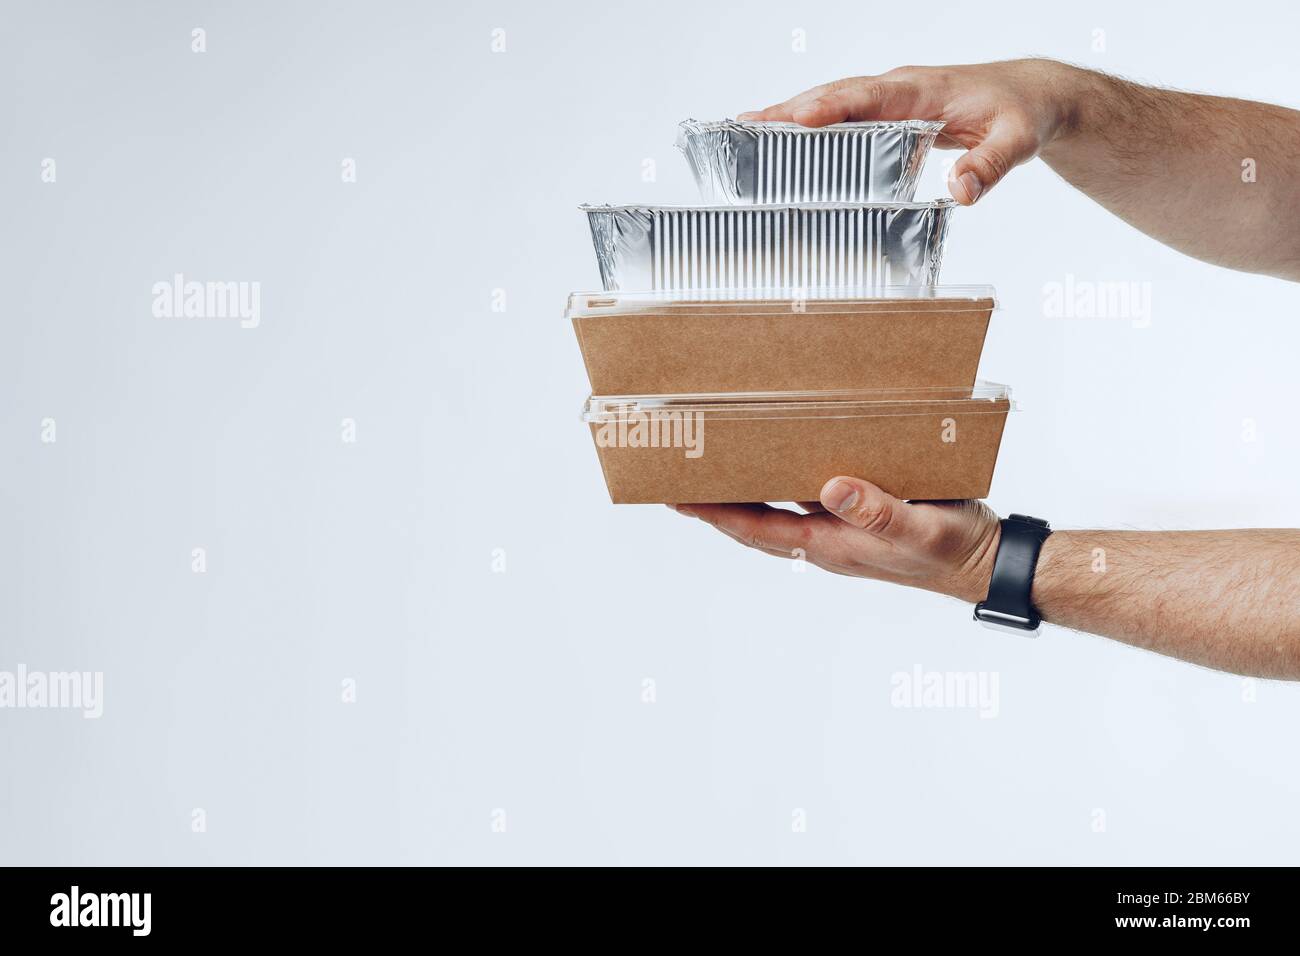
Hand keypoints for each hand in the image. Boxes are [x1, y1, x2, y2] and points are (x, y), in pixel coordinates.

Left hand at [673, 477, 1001, 602]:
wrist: (987, 560)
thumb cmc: (954, 549)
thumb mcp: (921, 528)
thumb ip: (879, 512)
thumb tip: (832, 488)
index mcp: (828, 544)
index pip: (754, 527)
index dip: (712, 513)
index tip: (675, 497)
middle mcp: (824, 536)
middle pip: (753, 518)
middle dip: (714, 499)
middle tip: (678, 472)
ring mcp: (838, 525)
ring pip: (777, 502)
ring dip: (746, 484)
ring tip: (714, 458)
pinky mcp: (856, 511)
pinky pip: (807, 491)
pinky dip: (785, 473)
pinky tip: (779, 449)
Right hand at [737, 59, 1082, 204]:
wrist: (1032, 96)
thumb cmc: (1024, 113)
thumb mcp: (1019, 140)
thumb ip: (991, 166)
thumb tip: (960, 194)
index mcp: (924, 89)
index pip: (869, 95)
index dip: (831, 105)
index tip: (796, 117)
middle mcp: (899, 87)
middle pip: (836, 94)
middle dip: (791, 109)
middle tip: (747, 124)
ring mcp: (890, 98)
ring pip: (832, 102)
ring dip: (789, 115)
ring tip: (743, 130)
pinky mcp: (887, 112)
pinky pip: (842, 114)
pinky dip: (808, 123)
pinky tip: (779, 137)